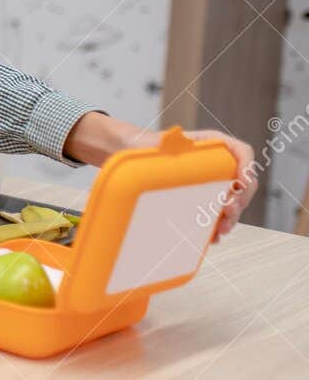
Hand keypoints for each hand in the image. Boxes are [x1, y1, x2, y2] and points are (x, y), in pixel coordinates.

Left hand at [63, 114, 256, 236]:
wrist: (133, 156)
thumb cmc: (148, 146)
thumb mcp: (158, 143)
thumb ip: (168, 142)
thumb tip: (170, 142)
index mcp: (215, 145)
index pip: (242, 152)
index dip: (247, 167)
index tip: (242, 182)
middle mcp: (220, 164)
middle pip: (243, 182)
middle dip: (240, 198)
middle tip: (228, 210)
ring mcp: (214, 183)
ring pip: (234, 201)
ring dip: (231, 216)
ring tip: (222, 228)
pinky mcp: (205, 198)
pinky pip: (218, 214)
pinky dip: (218, 225)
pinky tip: (212, 236)